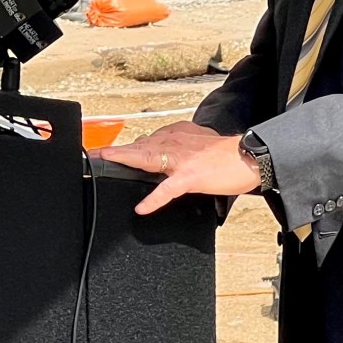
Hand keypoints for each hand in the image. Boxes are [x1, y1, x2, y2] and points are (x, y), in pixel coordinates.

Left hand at [93, 121, 259, 214]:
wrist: (249, 157)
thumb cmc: (224, 155)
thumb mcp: (196, 143)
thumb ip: (174, 146)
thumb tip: (155, 151)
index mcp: (176, 136)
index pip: (144, 140)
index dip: (122, 147)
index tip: (102, 151)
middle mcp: (175, 142)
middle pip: (139, 147)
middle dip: (115, 151)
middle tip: (94, 155)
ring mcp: (182, 160)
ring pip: (147, 158)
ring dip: (126, 161)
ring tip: (106, 164)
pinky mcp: (191, 176)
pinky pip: (167, 189)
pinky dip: (153, 199)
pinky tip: (142, 207)